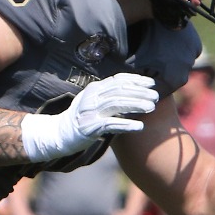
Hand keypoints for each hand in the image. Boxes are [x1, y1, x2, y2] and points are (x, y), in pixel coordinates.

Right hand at [22, 74, 158, 160]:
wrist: (58, 134)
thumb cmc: (80, 119)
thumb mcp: (92, 102)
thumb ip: (108, 95)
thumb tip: (133, 91)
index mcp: (93, 89)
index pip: (118, 80)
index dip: (136, 80)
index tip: (151, 83)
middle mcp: (91, 97)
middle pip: (119, 90)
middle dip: (140, 92)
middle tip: (156, 97)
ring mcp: (90, 112)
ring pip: (117, 104)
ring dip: (136, 105)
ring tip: (151, 107)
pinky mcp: (90, 127)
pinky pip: (111, 124)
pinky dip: (127, 124)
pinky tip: (139, 127)